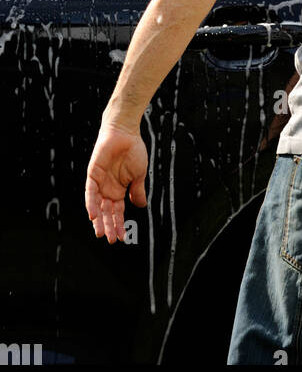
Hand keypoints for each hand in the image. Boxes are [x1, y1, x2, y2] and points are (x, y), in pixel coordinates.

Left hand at [85, 123, 148, 243]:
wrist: (126, 132)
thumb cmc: (134, 150)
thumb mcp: (139, 174)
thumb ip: (137, 191)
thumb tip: (141, 206)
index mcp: (119, 190)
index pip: (117, 212)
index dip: (119, 224)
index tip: (122, 238)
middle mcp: (108, 189)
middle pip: (106, 212)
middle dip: (108, 226)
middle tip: (110, 240)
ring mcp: (99, 183)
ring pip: (97, 205)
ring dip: (98, 219)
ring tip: (100, 233)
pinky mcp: (92, 174)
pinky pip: (90, 192)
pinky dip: (91, 203)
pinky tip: (93, 215)